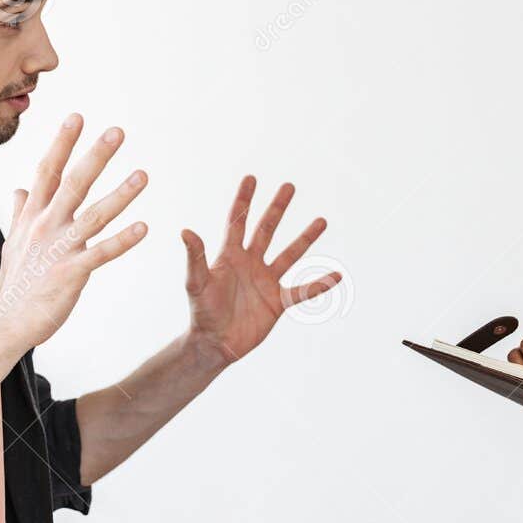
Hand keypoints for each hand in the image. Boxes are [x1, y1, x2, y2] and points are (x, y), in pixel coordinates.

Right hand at [0, 114, 148, 349]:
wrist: (6, 322)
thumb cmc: (15, 282)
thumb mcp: (14, 241)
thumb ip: (19, 212)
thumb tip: (19, 189)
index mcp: (33, 216)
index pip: (48, 171)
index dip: (63, 144)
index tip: (77, 117)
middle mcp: (45, 227)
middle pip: (73, 183)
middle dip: (95, 156)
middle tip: (117, 132)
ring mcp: (59, 249)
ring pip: (94, 215)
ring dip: (121, 194)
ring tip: (144, 175)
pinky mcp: (72, 274)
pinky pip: (102, 253)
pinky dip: (123, 240)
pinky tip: (144, 228)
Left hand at [180, 176, 336, 365]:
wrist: (215, 344)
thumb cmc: (202, 313)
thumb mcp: (196, 283)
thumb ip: (195, 257)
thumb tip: (186, 231)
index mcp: (230, 256)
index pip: (237, 221)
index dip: (244, 200)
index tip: (251, 178)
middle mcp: (250, 263)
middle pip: (266, 229)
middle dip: (277, 208)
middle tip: (289, 187)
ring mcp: (266, 281)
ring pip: (290, 254)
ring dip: (305, 238)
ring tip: (321, 221)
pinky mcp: (277, 301)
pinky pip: (302, 291)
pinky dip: (319, 285)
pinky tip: (336, 276)